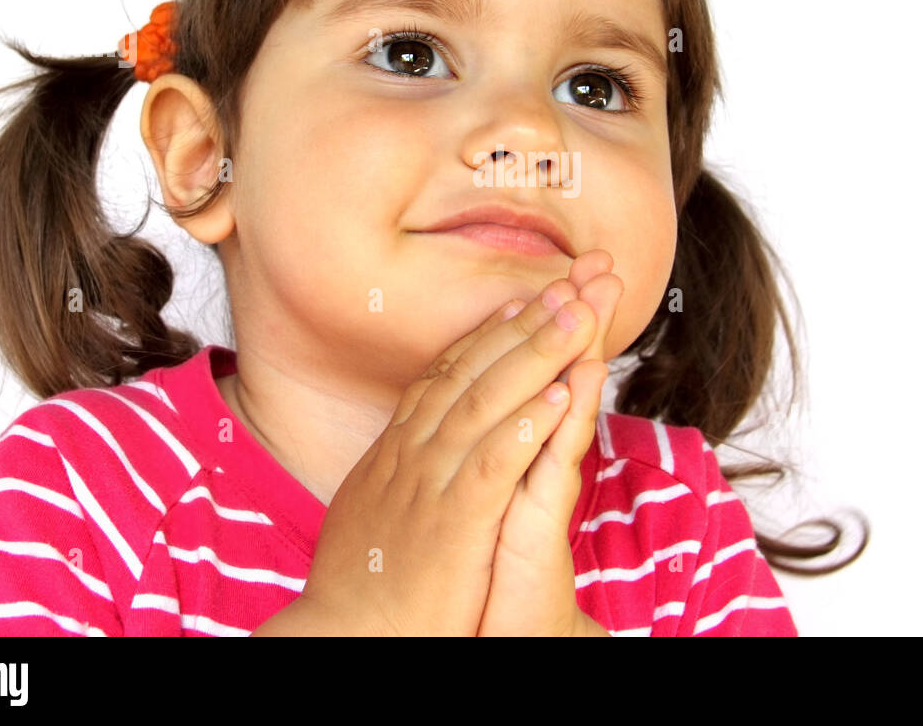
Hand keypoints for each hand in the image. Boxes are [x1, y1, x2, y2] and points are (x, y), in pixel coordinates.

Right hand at [292, 276, 603, 634]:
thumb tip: (404, 445)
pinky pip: (495, 463)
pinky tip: (560, 397)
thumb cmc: (360, 581)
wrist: (344, 637)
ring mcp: (430, 483)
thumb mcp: (372, 506)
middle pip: (473, 373)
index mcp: (396, 450)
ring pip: (488, 403)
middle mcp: (411, 453)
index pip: (445, 376)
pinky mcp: (453, 522)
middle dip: (524, 325)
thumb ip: (395, 468)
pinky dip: (527, 425)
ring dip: (536, 355)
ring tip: (578, 316)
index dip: (486, 336)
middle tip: (566, 285)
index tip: (519, 303)